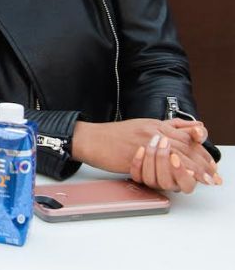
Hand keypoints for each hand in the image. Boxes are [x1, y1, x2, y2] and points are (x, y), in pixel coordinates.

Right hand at [74, 118, 218, 186]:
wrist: (91, 139)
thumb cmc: (113, 135)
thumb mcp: (142, 124)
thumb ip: (166, 126)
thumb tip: (188, 128)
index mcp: (155, 124)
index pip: (186, 136)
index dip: (201, 150)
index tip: (210, 163)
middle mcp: (152, 132)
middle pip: (185, 146)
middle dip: (202, 162)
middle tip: (213, 175)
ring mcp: (144, 143)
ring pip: (176, 155)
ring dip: (193, 169)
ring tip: (205, 180)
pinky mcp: (135, 156)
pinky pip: (159, 165)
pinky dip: (174, 172)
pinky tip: (184, 177)